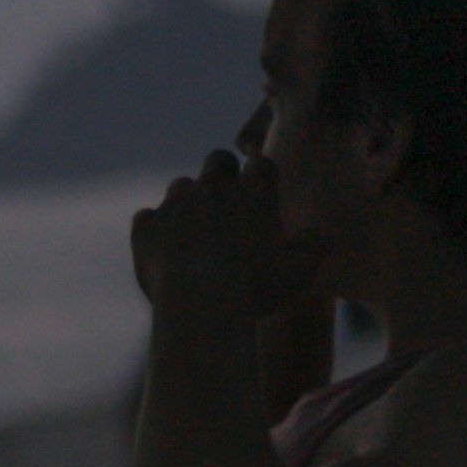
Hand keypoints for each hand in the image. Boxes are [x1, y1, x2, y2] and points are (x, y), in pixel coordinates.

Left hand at [131, 152, 323, 320]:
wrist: (200, 305)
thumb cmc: (257, 288)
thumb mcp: (300, 270)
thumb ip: (314, 245)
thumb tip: (320, 233)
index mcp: (253, 190)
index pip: (262, 165)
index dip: (262, 179)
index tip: (263, 195)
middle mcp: (213, 186)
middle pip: (218, 161)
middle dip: (223, 175)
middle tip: (228, 204)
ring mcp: (175, 203)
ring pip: (180, 186)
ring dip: (188, 201)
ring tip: (195, 231)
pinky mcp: (145, 226)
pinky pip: (147, 217)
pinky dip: (155, 230)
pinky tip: (165, 250)